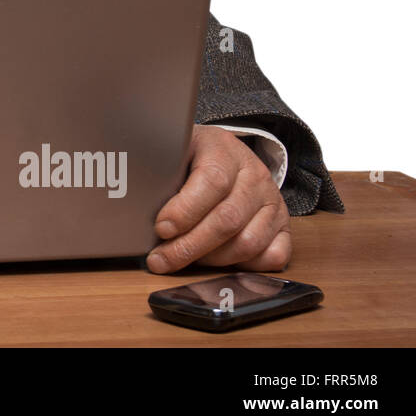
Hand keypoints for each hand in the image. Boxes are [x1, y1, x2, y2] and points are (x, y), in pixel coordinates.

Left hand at [146, 125, 290, 273]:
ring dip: (211, 259)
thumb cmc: (191, 155)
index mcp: (223, 149)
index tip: (160, 228)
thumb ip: (157, 169)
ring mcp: (272, 201)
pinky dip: (244, 267)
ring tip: (182, 259)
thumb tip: (131, 200)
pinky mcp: (283, 225)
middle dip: (188, 246)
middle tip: (160, 259)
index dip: (185, 210)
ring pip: (248, 243)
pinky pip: (274, 256)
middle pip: (227, 219)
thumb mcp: (172, 149)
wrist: (225, 152)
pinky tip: (216, 261)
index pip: (211, 181)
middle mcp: (254, 175)